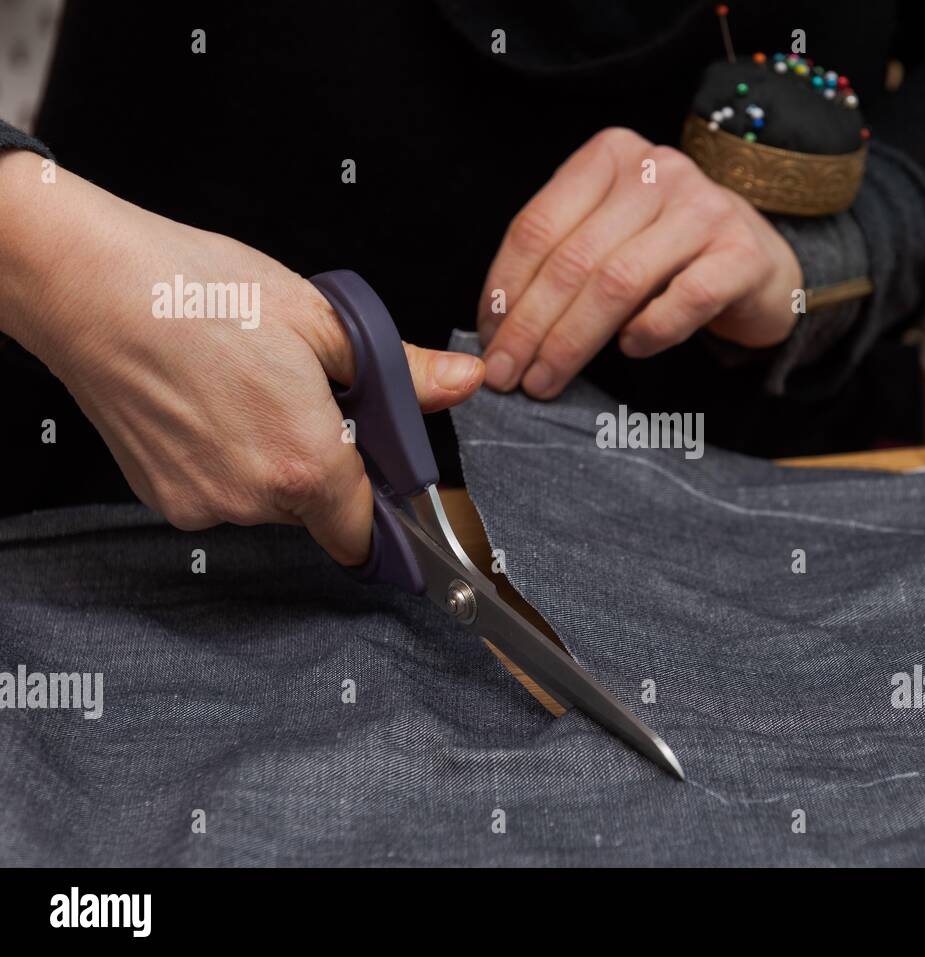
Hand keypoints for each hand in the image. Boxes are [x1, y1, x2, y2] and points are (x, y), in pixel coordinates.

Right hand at [0, 151, 482, 564]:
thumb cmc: (200, 293)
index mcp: (307, 463)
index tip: (379, 478)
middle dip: (326, 462)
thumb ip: (402, 372)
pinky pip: (221, 493)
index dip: (382, 509)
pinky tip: (212, 406)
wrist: (88, 285)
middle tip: (306, 396)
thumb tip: (463, 383)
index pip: (366, 532)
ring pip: (268, 501)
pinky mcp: (163, 498)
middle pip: (319, 511)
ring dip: (275, 461)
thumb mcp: (324, 322)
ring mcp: (203, 503)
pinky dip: (228, 461)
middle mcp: (254, 500)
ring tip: (250, 390)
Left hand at [476, 127, 801, 398]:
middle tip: (506, 376)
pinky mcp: (743, 254)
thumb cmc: (669, 258)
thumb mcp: (608, 238)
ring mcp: (706, 207)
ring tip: (547, 381)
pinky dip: (650, 331)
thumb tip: (497, 327)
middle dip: (530, 327)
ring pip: (619, 282)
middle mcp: (658, 169)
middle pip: (573, 259)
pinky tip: (630, 351)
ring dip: (573, 341)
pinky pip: (685, 299)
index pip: (537, 225)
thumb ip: (560, 260)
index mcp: (611, 155)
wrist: (760, 264)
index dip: (505, 290)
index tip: (488, 342)